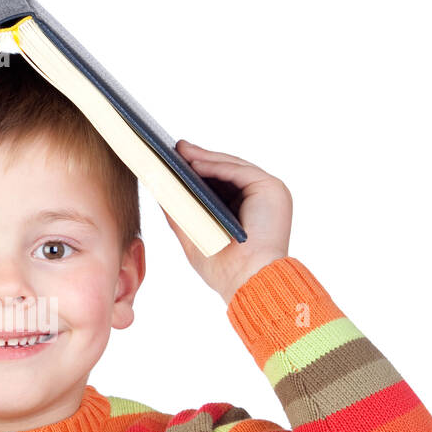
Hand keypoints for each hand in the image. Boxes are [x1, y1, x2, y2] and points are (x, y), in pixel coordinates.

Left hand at [161, 139, 292, 302]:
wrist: (249, 282)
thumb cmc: (225, 270)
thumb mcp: (194, 236)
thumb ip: (180, 213)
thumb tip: (160, 191)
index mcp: (246, 211)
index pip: (221, 184)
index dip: (198, 171)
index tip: (174, 160)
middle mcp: (259, 200)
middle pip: (226, 172)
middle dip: (199, 159)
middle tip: (174, 149)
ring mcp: (267, 193)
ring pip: (232, 168)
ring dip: (204, 158)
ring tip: (179, 153)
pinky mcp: (271, 188)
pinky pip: (238, 171)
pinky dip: (215, 166)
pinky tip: (193, 163)